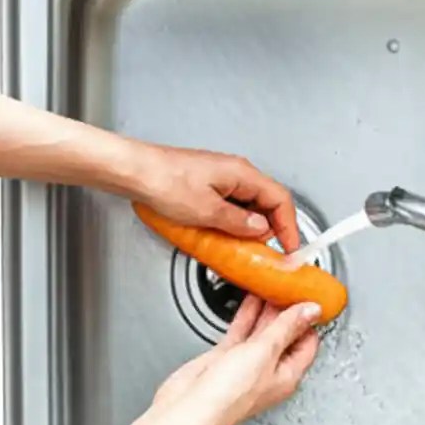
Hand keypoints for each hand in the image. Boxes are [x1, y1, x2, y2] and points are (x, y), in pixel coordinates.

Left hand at [136, 144, 300, 250]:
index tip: (291, 249)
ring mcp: (219, 178)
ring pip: (246, 206)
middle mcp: (235, 172)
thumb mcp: (207, 211)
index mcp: (242, 173)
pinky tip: (220, 236)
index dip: (289, 226)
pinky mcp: (204, 185)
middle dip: (269, 229)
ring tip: (242, 249)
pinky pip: (227, 206)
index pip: (280, 200)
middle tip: (265, 253)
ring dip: (247, 228)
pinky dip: (230, 222)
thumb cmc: (164, 182)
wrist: (133, 171)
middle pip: (265, 203)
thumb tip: (260, 229)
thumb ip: (238, 222)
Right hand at [152, 295, 320, 424]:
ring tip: (272, 285)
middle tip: (290, 286)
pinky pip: (241, 331)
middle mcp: (269, 371)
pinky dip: (246, 315)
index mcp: (288, 375)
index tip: (309, 296)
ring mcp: (246, 365)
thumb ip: (286, 328)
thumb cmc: (228, 395)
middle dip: (288, 311)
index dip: (309, 318)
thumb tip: (311, 311)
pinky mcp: (224, 359)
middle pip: (285, 334)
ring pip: (261, 331)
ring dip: (266, 309)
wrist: (189, 406)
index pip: (308, 342)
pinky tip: (249, 300)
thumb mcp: (264, 352)